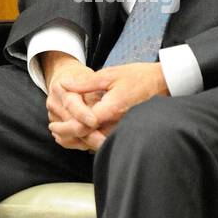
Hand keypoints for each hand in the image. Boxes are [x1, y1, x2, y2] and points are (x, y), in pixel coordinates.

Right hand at [43, 54, 109, 152]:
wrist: (67, 77)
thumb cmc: (85, 79)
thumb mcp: (92, 79)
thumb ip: (95, 96)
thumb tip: (103, 114)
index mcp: (61, 87)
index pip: (71, 104)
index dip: (82, 114)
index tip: (94, 122)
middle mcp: (53, 102)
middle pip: (68, 123)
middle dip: (86, 133)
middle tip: (103, 140)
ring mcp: (51, 115)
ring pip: (67, 135)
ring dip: (85, 141)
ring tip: (101, 141)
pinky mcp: (54, 125)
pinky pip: (66, 140)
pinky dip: (79, 143)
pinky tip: (91, 143)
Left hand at [51, 62, 168, 150]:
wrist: (164, 83)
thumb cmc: (139, 76)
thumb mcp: (110, 74)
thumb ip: (86, 83)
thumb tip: (64, 84)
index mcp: (111, 109)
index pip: (83, 125)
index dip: (66, 127)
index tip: (53, 125)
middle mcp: (117, 124)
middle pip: (87, 139)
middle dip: (68, 137)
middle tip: (54, 131)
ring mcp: (123, 129)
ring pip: (96, 142)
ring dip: (78, 140)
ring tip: (62, 135)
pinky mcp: (126, 130)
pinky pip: (105, 140)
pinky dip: (91, 139)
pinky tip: (81, 133)